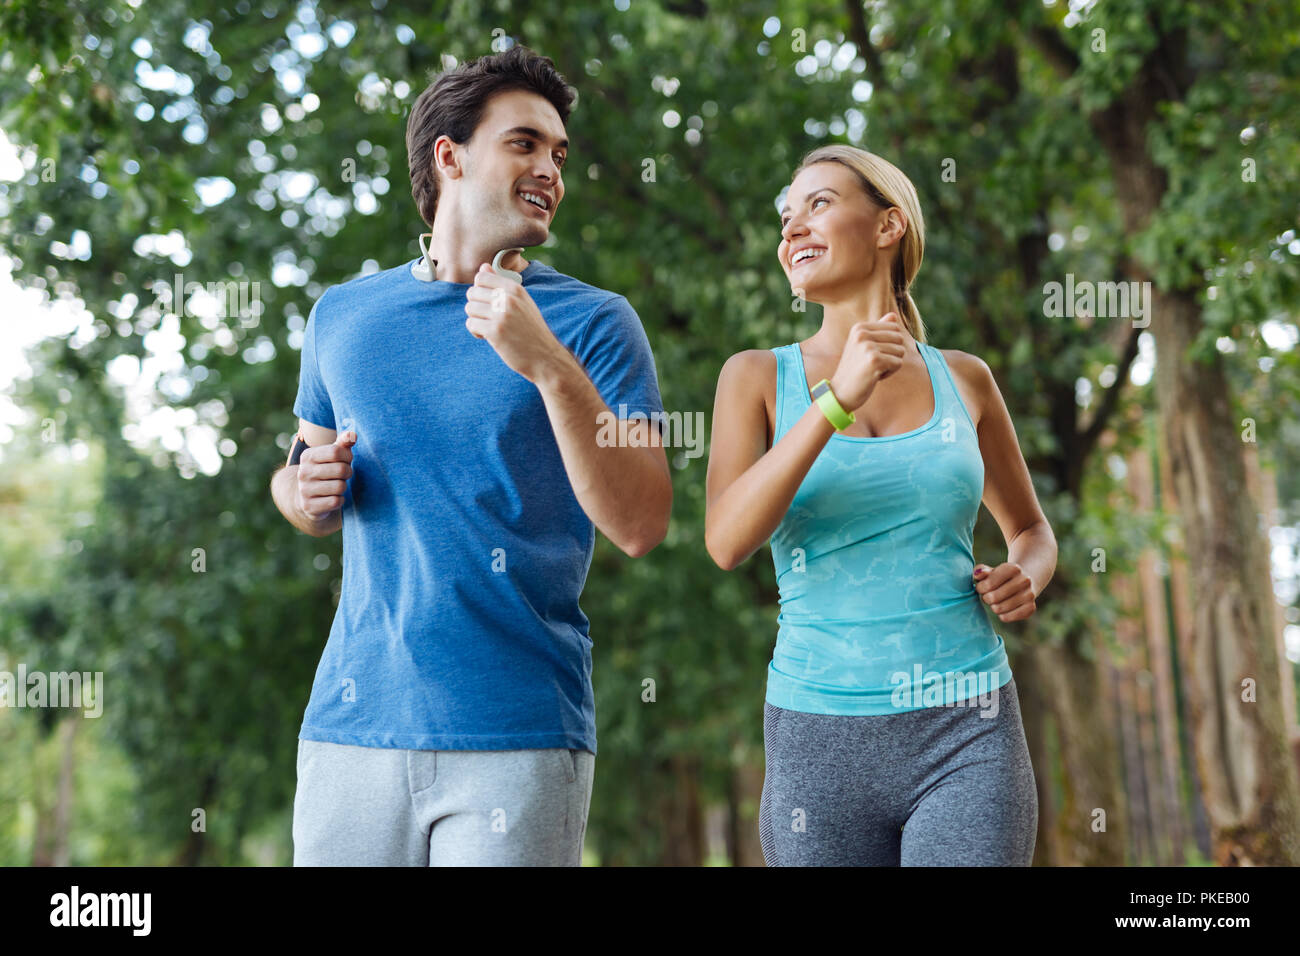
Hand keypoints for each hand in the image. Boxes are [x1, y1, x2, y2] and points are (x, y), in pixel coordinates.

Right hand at [296, 430, 354, 516]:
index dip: (347, 456)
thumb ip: (343, 443)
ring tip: (337, 485)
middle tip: (344, 475)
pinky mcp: (309, 506)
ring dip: (343, 487)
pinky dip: (340, 500)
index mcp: (307, 456)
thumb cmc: (325, 470)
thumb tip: (353, 435)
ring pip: (340, 487)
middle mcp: (303, 472)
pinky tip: (333, 497)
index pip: (336, 451)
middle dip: (348, 472)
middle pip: (341, 469)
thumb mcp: (331, 455)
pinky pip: (336, 502)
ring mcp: (304, 490)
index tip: (347, 460)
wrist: (305, 497)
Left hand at [464, 263, 565, 384]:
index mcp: (515, 288)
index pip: (482, 277)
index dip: (479, 290)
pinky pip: (471, 324)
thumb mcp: (522, 302)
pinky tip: (488, 336)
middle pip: (472, 292)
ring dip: (475, 319)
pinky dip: (476, 332)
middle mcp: (509, 298)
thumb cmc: (531, 330)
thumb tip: (483, 267)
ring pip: (470, 308)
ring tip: (488, 327)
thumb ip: (501, 284)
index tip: (488, 303)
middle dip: (476, 306)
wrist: (545, 357)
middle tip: (487, 318)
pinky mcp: (495, 331)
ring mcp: (502, 314)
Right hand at [828, 312, 907, 410]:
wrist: (840, 393)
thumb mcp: (863, 346)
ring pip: (900, 351)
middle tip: (874, 364)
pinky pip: (898, 363)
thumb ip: (878, 330)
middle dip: (892, 354)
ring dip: (891, 364)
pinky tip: (874, 377)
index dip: (889, 343)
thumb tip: (894, 315)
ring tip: (873, 370)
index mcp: (859, 328)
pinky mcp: (875, 361)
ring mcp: (868, 347)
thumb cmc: (854, 370)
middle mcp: (862, 334)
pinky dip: (890, 373)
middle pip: (899, 338)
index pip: (894, 327)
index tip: (873, 354)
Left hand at [974, 561, 1036, 621]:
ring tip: (996, 601)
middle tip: (988, 596)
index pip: (988, 584)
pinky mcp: (1031, 608)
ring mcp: (1029, 595)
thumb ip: (981, 571)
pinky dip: (1001, 615)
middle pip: (993, 598)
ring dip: (993, 607)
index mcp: (1013, 568)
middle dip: (986, 598)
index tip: (981, 587)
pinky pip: (1007, 618)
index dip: (980, 588)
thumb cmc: (1000, 577)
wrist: (1023, 583)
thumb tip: (977, 574)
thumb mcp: (990, 571)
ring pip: (999, 609)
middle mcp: (1024, 580)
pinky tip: (1003, 608)